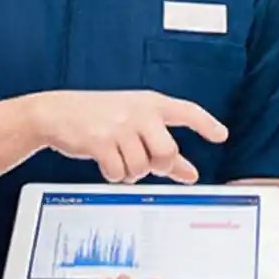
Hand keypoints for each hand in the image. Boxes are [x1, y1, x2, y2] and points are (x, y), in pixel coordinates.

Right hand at [28, 90, 228, 183]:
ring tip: (118, 158)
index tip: (221, 135)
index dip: (205, 124)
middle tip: (145, 162)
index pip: (186, 111)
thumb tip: (191, 175)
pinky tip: (105, 161)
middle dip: (157, 165)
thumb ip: (164, 151)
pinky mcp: (100, 141)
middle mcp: (138, 112)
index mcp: (150, 103)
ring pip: (141, 168)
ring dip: (131, 172)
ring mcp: (119, 126)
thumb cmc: (101, 118)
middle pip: (166, 152)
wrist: (57, 112)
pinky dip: (113, 175)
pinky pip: (119, 173)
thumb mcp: (135, 126)